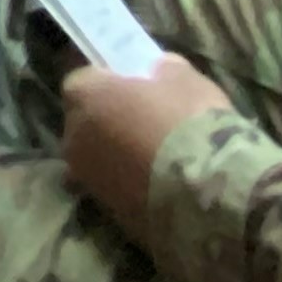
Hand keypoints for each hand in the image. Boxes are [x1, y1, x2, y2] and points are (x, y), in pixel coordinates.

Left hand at [60, 60, 231, 240]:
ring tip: (157, 156)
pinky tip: (160, 184)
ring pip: (99, 157)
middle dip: (110, 119)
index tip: (132, 84)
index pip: (83, 78)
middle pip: (87, 121)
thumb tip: (158, 70)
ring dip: (119, 154)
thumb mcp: (183, 77)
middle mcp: (72, 136)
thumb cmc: (188, 120)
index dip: (108, 81)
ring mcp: (88, 179)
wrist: (208, 192)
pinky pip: (117, 188)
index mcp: (83, 95)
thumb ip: (161, 70)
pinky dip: (131, 184)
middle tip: (146, 119)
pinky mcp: (110, 211)